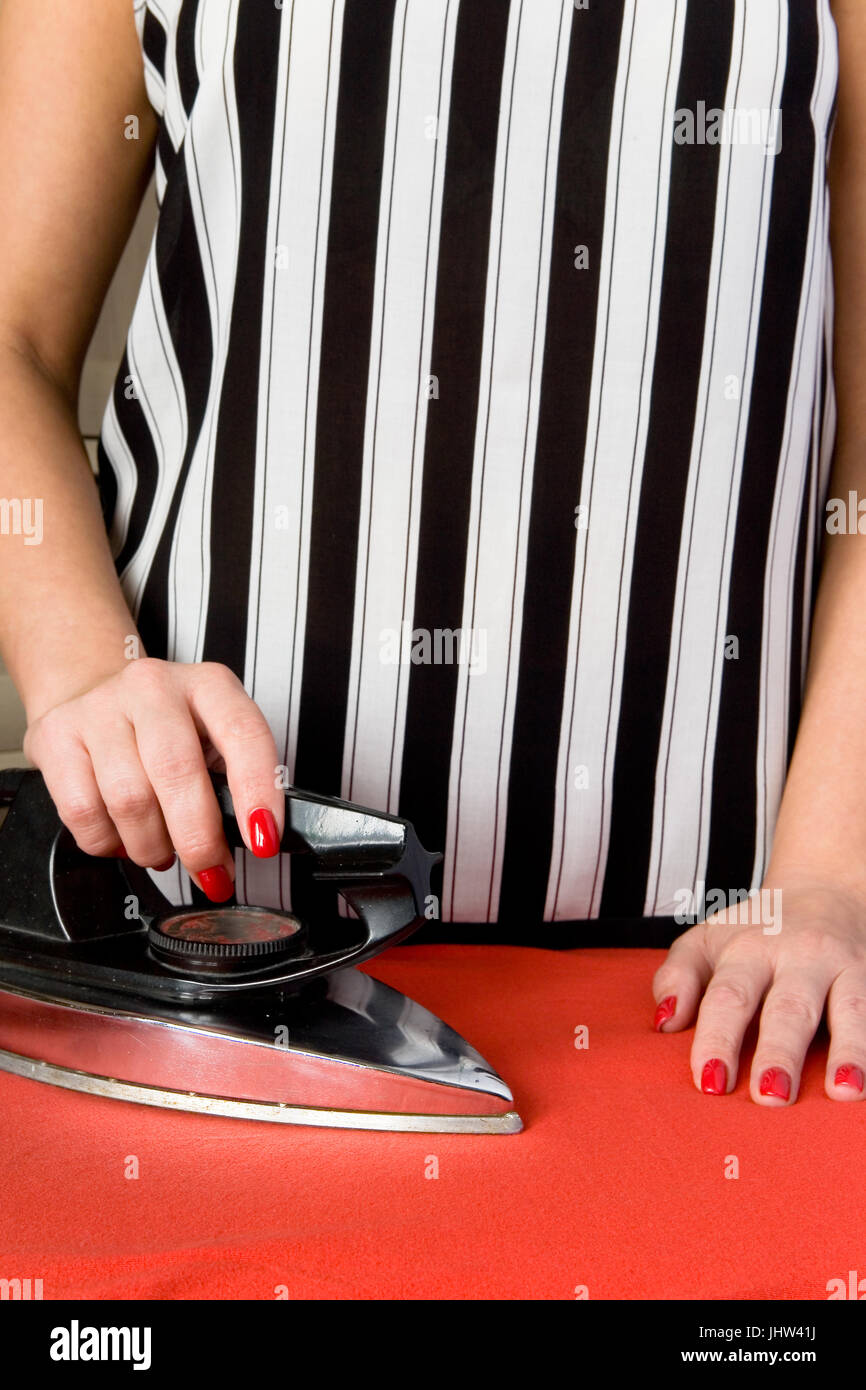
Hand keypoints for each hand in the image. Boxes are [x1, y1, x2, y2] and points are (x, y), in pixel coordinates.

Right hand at [23, 658, 283, 899]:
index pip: (243, 734)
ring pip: (129, 800)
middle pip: (177, 773)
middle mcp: (153, 687)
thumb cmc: (165, 729)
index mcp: (208, 685)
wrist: (91, 693)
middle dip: (199, 840)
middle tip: (211, 872)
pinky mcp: (56, 737)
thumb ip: (235, 781)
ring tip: (162, 851)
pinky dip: (109, 843)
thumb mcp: (212, 737)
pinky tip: (122, 838)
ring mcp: (99, 708)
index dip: (257, 791)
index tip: (263, 839)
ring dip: (153, 847)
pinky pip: (84, 814)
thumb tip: (257, 841)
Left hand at [651, 881, 865, 1103]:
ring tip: (842, 1092)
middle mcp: (798, 955)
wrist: (823, 889)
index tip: (710, 1082)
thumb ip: (678, 977)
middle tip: (769, 1098)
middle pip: (787, 1008)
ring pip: (849, 1009)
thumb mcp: (706, 941)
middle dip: (778, 1052)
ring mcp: (843, 967)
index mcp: (747, 950)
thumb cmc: (754, 933)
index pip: (729, 997)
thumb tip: (664, 1024)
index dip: (718, 1039)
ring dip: (847, 1050)